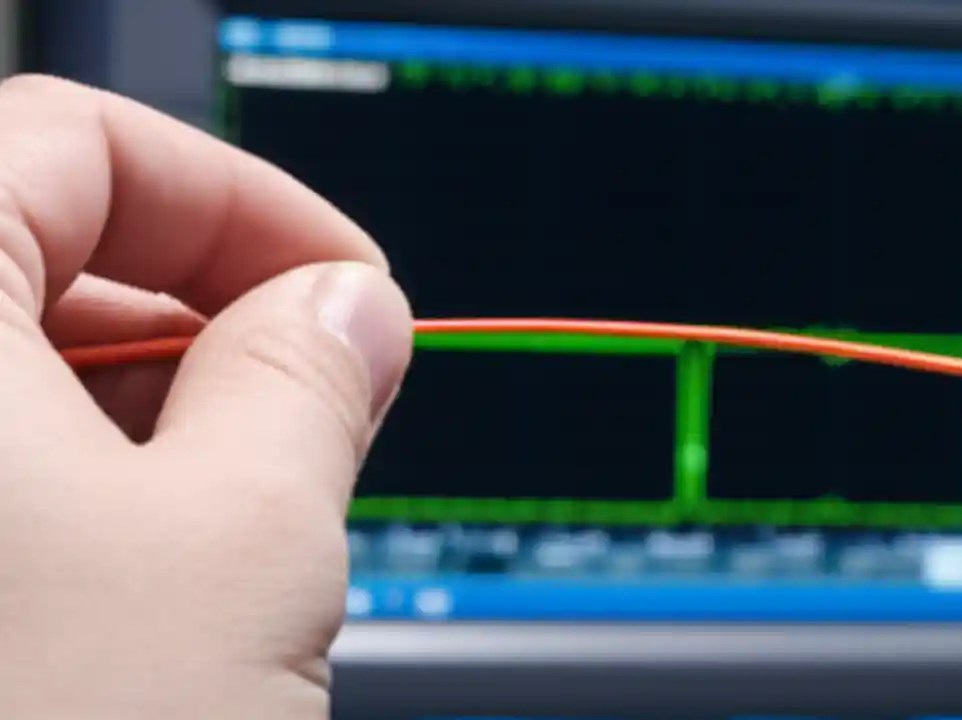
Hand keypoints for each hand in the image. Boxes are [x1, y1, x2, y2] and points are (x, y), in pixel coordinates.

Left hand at [0, 75, 411, 717]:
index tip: (348, 285)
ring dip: (159, 419)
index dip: (244, 199)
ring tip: (247, 519)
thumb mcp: (243, 543)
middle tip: (324, 401)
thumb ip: (314, 376)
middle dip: (211, 318)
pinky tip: (158, 579)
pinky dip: (85, 499)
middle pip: (39, 249)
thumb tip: (351, 308)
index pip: (75, 139)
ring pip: (15, 380)